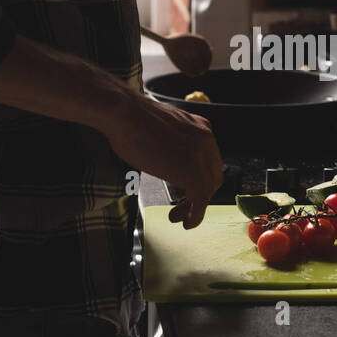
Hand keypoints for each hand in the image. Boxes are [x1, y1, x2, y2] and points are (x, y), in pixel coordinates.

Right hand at [105, 92, 221, 228]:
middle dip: (199, 195)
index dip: (199, 180)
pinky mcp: (192, 172)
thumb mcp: (161, 131)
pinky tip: (186, 222)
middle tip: (182, 207)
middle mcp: (206, 140)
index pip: (209, 161)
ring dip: (194, 207)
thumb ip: (173, 145)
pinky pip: (201, 200)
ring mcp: (201, 155)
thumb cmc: (131, 120)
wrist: (124, 114)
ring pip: (208, 189)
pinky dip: (195, 215)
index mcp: (200, 128)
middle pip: (212, 176)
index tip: (187, 191)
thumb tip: (167, 160)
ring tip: (178, 217)